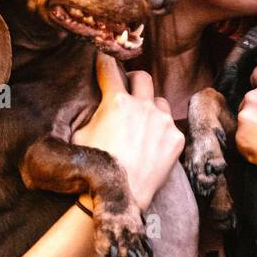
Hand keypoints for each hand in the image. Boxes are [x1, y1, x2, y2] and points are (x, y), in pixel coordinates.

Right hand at [72, 53, 184, 212]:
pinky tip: (151, 146)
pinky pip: (169, 126)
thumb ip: (91, 114)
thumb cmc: (95, 167)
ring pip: (159, 101)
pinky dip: (160, 132)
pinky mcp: (176, 138)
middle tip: (127, 90)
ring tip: (141, 124)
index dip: (105, 61)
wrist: (121, 196)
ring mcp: (162, 122)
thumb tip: (95, 105)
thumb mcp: (80, 135)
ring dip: (150, 107)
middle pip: (142, 76)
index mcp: (116, 101)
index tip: (104, 60)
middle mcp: (143, 106)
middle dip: (133, 80)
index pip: (110, 67)